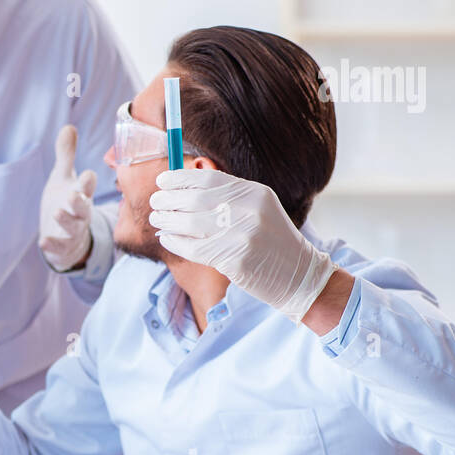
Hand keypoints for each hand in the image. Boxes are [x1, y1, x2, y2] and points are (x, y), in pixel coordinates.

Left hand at [38, 125, 96, 270]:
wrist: (70, 238)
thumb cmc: (67, 202)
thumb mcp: (63, 178)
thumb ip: (66, 155)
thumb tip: (68, 126)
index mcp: (80, 194)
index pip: (87, 186)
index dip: (87, 181)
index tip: (87, 174)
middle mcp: (80, 213)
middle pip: (83, 208)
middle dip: (79, 202)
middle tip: (72, 195)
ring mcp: (73, 231)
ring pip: (73, 227)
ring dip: (66, 221)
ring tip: (56, 213)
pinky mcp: (63, 246)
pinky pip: (60, 247)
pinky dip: (53, 245)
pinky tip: (43, 242)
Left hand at [148, 169, 335, 321]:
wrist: (300, 276)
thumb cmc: (270, 242)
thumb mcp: (256, 210)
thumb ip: (225, 198)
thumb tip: (179, 190)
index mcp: (253, 192)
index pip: (208, 178)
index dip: (180, 179)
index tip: (162, 182)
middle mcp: (249, 209)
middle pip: (194, 199)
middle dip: (168, 200)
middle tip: (155, 203)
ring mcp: (243, 234)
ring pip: (190, 223)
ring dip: (167, 221)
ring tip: (157, 220)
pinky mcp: (235, 259)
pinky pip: (194, 248)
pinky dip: (175, 243)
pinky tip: (167, 239)